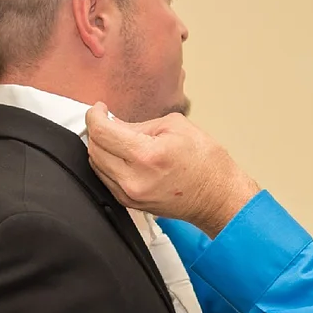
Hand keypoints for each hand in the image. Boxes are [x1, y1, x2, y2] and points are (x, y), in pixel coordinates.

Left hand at [85, 104, 259, 237]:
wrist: (218, 197)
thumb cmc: (206, 162)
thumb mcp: (175, 126)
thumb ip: (139, 124)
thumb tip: (115, 124)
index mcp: (146, 155)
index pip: (101, 131)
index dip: (95, 115)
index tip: (99, 109)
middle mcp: (133, 178)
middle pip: (94, 149)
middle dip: (97, 130)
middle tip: (108, 121)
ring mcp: (130, 194)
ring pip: (96, 165)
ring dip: (100, 148)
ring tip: (116, 138)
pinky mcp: (130, 203)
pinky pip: (105, 180)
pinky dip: (107, 164)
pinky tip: (121, 156)